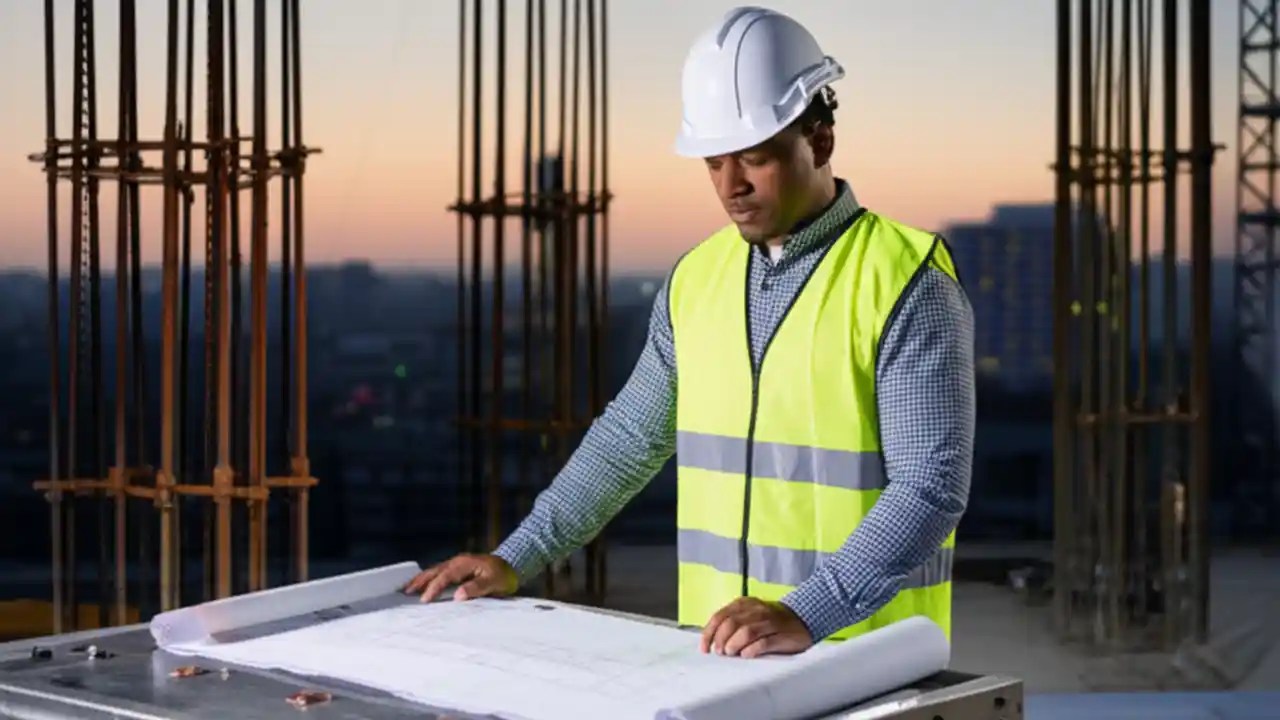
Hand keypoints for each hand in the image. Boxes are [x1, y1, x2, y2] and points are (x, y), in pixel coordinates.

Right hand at [402, 553, 518, 602]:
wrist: (513, 565)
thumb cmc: (503, 575)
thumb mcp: (493, 582)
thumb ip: (476, 588)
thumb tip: (457, 595)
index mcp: (464, 564)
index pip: (445, 576)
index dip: (434, 588)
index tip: (424, 600)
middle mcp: (458, 561)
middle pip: (435, 570)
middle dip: (420, 581)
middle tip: (406, 592)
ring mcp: (457, 563)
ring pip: (435, 570)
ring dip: (422, 579)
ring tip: (408, 589)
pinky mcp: (458, 568)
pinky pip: (440, 572)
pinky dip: (429, 578)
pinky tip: (422, 585)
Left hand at [700, 597, 813, 657]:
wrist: (803, 619)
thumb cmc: (771, 621)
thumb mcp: (750, 616)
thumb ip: (732, 624)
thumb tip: (712, 641)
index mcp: (745, 603)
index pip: (721, 616)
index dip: (709, 633)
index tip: (705, 647)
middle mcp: (757, 610)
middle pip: (732, 623)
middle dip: (721, 639)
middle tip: (720, 652)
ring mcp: (771, 622)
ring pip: (747, 631)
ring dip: (734, 644)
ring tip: (731, 653)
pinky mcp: (782, 635)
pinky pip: (764, 642)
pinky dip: (752, 650)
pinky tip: (746, 655)